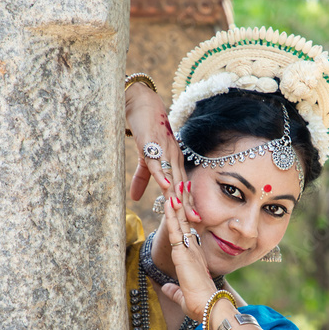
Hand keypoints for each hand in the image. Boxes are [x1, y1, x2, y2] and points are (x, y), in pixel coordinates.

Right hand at [125, 83, 199, 221]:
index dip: (187, 206)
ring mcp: (165, 152)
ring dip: (177, 195)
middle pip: (181, 186)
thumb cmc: (146, 130)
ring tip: (183, 212)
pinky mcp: (152, 145)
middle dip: (187, 206)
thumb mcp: (144, 158)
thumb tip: (134, 199)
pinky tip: (165, 186)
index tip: (193, 223)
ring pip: (172, 177)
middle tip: (194, 225)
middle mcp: (174, 158)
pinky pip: (157, 162)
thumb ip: (141, 178)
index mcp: (174, 163)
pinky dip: (161, 174)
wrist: (142, 104)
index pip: (182, 188)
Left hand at [157, 193, 217, 318]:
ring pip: (180, 220)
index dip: (182, 216)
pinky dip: (172, 214)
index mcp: (192, 257)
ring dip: (176, 202)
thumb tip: (167, 288)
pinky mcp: (183, 253)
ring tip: (174, 182)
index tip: (179, 201)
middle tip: (180, 182)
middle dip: (181, 202)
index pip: (185, 231)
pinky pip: (176, 229)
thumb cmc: (200, 306)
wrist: (210, 308)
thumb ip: (174, 290)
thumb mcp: (182, 296)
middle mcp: (191, 249)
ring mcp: (188, 249)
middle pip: (185, 220)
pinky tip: (169, 200)